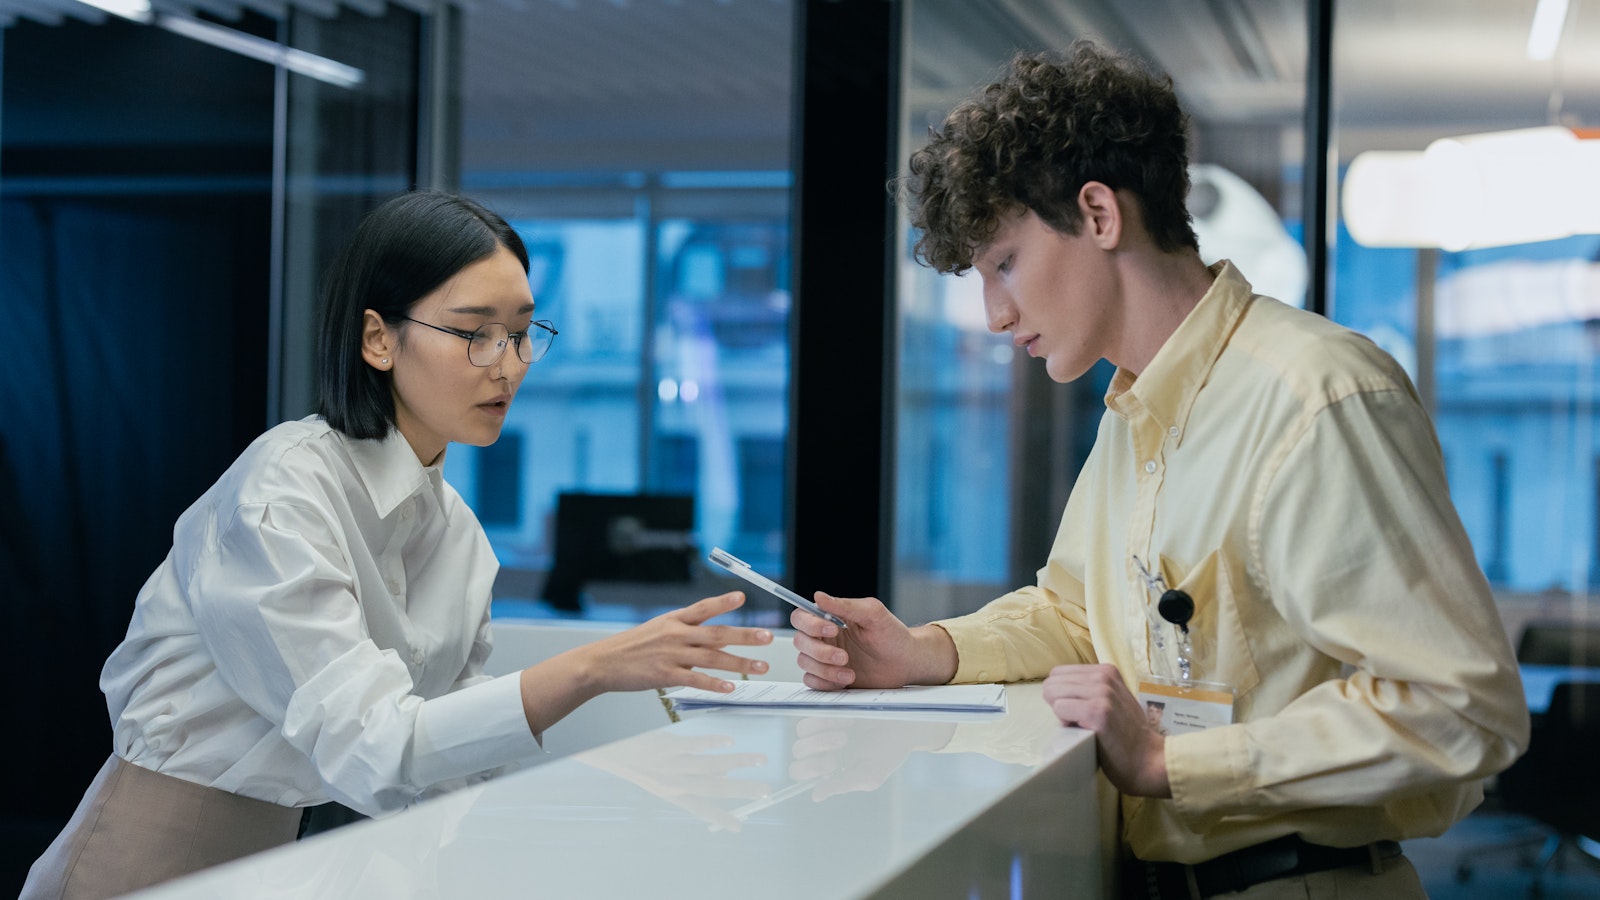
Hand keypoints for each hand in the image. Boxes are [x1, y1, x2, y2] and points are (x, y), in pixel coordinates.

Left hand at [579, 729, 769, 831]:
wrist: (609, 752)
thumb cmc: (638, 765)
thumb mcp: (661, 780)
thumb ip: (690, 780)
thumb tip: (724, 775)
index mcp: (671, 794)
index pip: (701, 809)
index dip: (721, 818)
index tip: (740, 825)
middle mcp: (673, 783)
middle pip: (714, 789)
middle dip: (742, 790)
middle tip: (765, 790)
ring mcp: (670, 766)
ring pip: (710, 768)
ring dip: (737, 764)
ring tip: (758, 760)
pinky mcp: (666, 747)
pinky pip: (694, 746)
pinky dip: (713, 744)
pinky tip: (728, 742)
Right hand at [585, 591, 773, 693]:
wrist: (602, 663)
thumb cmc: (631, 647)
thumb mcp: (658, 630)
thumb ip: (686, 632)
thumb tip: (715, 639)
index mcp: (673, 620)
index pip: (703, 608)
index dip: (723, 602)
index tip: (742, 597)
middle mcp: (675, 634)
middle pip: (717, 634)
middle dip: (745, 635)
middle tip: (767, 637)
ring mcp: (671, 655)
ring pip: (712, 658)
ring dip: (740, 662)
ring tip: (760, 666)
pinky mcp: (665, 675)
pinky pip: (696, 679)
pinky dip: (715, 683)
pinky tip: (731, 686)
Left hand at [787, 716, 955, 799]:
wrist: (905, 723)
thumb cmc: (889, 753)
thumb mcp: (869, 775)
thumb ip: (842, 784)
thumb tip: (816, 796)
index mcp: (829, 767)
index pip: (799, 772)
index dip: (809, 768)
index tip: (833, 764)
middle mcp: (822, 748)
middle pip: (797, 751)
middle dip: (817, 748)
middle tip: (843, 742)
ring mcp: (824, 726)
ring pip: (802, 731)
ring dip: (822, 731)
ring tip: (847, 730)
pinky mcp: (831, 707)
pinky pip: (813, 712)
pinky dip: (828, 717)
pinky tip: (848, 719)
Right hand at [790, 593, 945, 689]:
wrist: (905, 663)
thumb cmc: (892, 635)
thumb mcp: (873, 614)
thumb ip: (845, 605)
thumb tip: (819, 596)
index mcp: (830, 619)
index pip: (801, 617)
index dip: (810, 624)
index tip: (833, 629)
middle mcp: (824, 638)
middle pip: (800, 641)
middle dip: (820, 652)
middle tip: (844, 656)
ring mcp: (825, 659)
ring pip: (804, 663)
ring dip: (825, 669)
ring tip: (850, 672)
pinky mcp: (829, 677)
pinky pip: (811, 681)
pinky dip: (825, 682)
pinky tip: (844, 680)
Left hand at [1041, 664, 1170, 797]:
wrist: (1148, 759)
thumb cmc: (1125, 734)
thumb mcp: (1112, 699)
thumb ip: (1089, 690)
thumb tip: (1054, 689)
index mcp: (1106, 671)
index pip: (1059, 673)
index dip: (1063, 695)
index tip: (1081, 711)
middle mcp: (1104, 676)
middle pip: (1052, 681)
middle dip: (1058, 703)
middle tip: (1080, 721)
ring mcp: (1102, 693)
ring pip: (1052, 692)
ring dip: (1062, 713)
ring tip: (1084, 726)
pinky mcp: (1097, 711)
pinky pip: (1059, 708)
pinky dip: (1065, 722)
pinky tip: (1084, 731)